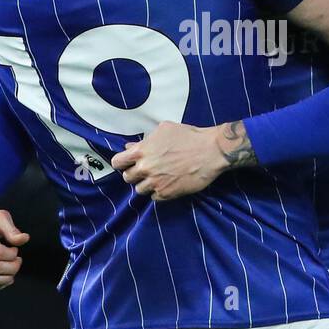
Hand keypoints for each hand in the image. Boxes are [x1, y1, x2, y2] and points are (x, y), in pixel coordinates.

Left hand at [112, 121, 248, 200]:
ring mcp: (156, 182)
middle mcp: (146, 168)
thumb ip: (145, 140)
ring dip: (146, 184)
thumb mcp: (164, 130)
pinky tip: (167, 184)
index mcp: (142, 151)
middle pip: (127, 178)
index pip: (118, 162)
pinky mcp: (167, 193)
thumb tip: (130, 147)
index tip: (128, 163)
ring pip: (139, 190)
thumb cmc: (189, 136)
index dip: (122, 163)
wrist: (210, 151)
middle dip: (135, 174)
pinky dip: (158, 192)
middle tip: (146, 171)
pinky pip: (154, 197)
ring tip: (158, 178)